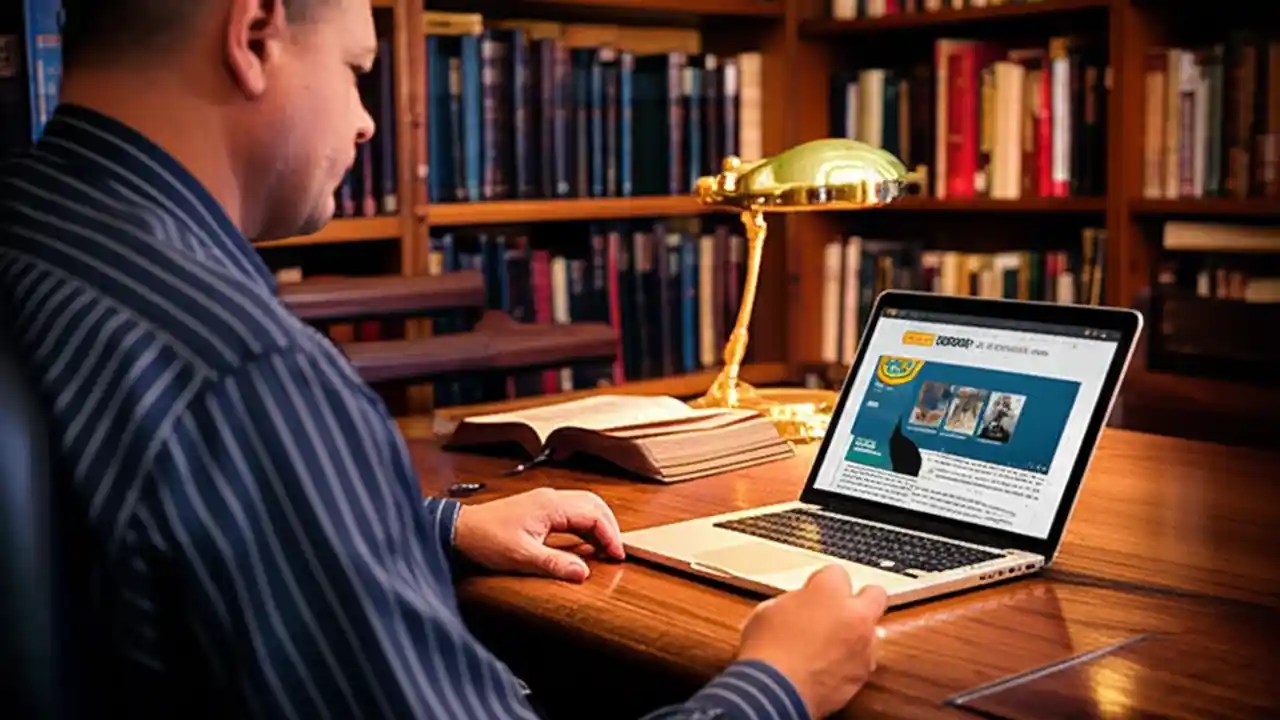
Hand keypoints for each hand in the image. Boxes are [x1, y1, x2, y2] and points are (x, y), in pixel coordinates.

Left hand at [453, 487, 625, 582]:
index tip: (618, 555)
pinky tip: (584, 544)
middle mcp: (551, 498)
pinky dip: (585, 526)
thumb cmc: (486, 538)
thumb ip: (554, 563)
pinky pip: (572, 512)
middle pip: (595, 505)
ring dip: (598, 525)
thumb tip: (583, 572)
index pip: (594, 515)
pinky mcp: (540, 508)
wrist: (461, 529)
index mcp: (551, 505)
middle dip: (610, 527)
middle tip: (616, 552)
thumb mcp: (521, 556)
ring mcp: (546, 501)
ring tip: (604, 549)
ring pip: (585, 507)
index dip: (611, 535)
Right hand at [735, 565, 887, 718]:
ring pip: (873, 630)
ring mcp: (863, 646)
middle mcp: (853, 614)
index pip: (837, 572)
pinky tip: (832, 664)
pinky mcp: (862, 673)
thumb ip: (794, 601)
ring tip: (833, 642)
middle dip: (861, 599)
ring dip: (857, 633)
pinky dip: (852, 660)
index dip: (824, 582)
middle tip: (841, 608)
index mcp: (828, 591)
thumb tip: (798, 605)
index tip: (815, 590)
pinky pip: (864, 660)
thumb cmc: (766, 651)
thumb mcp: (769, 611)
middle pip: (875, 593)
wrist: (774, 691)